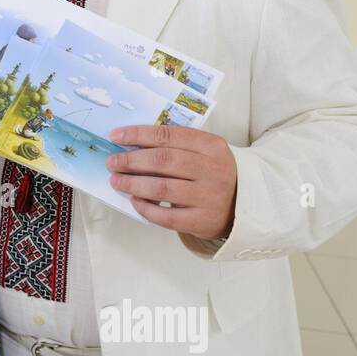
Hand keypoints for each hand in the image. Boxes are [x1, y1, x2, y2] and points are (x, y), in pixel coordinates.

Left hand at [105, 124, 236, 239]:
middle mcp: (212, 169)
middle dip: (131, 160)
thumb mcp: (204, 153)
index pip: (168, 135)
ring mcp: (208, 196)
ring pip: (161, 188)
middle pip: (162, 161)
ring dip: (132, 183)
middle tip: (112, 162)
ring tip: (116, 180)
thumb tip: (131, 145)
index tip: (115, 136)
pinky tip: (134, 200)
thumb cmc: (213, 174)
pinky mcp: (201, 220)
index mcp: (212, 146)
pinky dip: (145, 207)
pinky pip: (165, 215)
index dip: (138, 135)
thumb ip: (175, 146)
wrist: (244, 206)